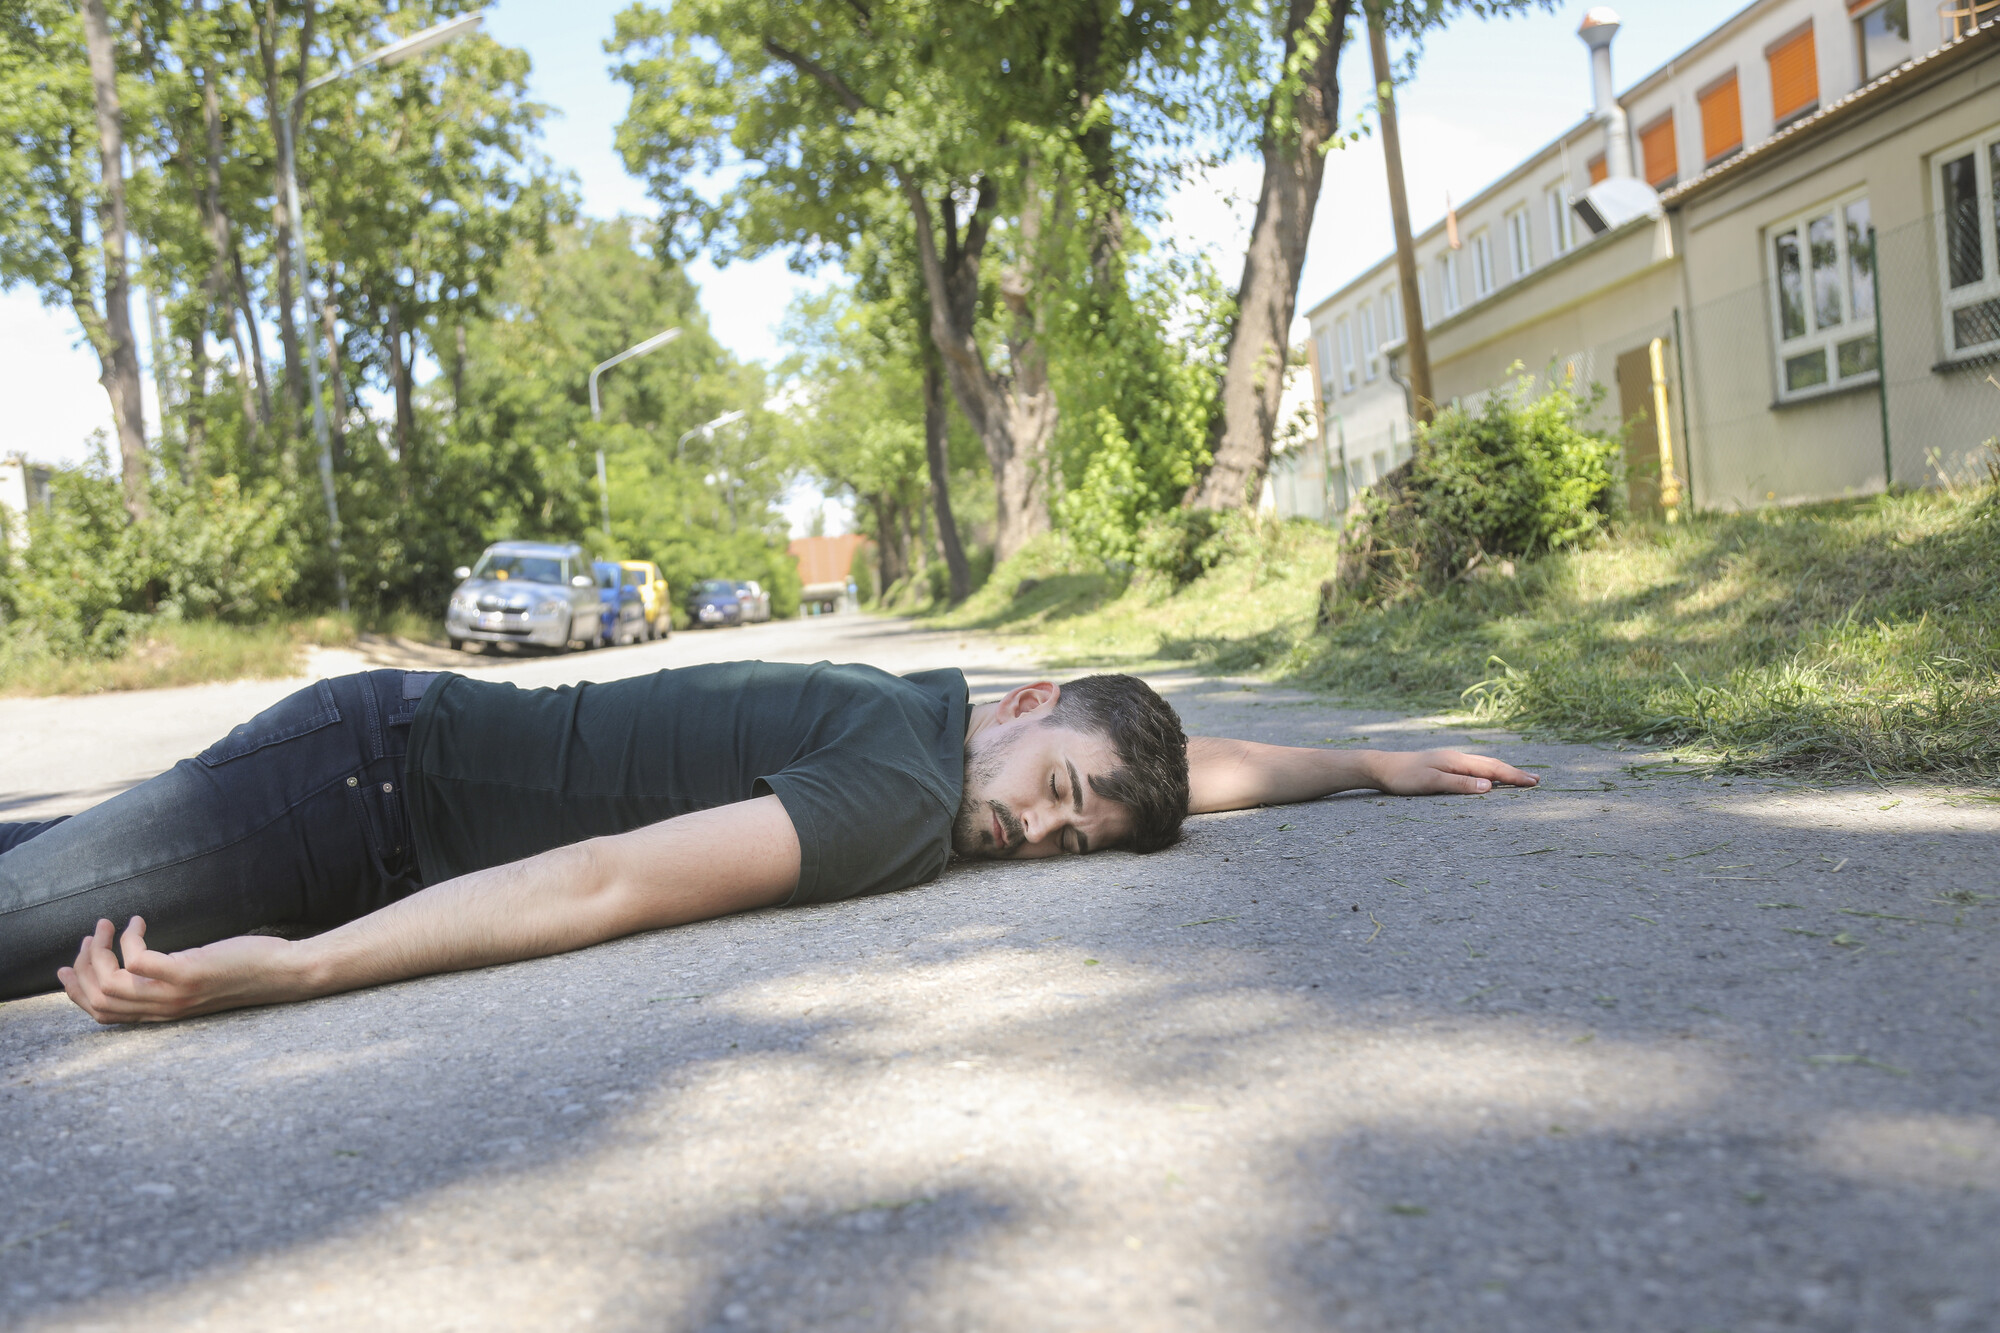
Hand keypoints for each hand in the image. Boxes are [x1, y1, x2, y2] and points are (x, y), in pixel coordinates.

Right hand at [57, 917, 301, 1024]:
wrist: (286, 974)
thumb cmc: (244, 970)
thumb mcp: (195, 979)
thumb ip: (164, 978)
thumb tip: (136, 961)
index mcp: (162, 1014)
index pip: (103, 1015)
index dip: (76, 994)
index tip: (64, 970)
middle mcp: (164, 1010)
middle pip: (98, 999)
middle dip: (82, 967)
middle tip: (91, 937)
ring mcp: (175, 995)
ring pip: (109, 982)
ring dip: (98, 951)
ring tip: (106, 926)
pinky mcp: (189, 976)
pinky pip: (138, 959)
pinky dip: (130, 938)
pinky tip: (139, 922)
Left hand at [1368, 749, 1539, 796]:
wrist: (1380, 767)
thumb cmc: (1403, 776)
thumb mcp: (1431, 782)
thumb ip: (1459, 784)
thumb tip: (1490, 786)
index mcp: (1456, 760)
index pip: (1492, 768)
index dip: (1514, 776)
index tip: (1534, 782)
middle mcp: (1456, 758)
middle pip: (1491, 764)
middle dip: (1514, 772)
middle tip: (1536, 780)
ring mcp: (1449, 761)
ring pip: (1483, 765)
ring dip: (1503, 772)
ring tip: (1519, 778)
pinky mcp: (1442, 766)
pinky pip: (1473, 768)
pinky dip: (1488, 772)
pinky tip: (1489, 778)